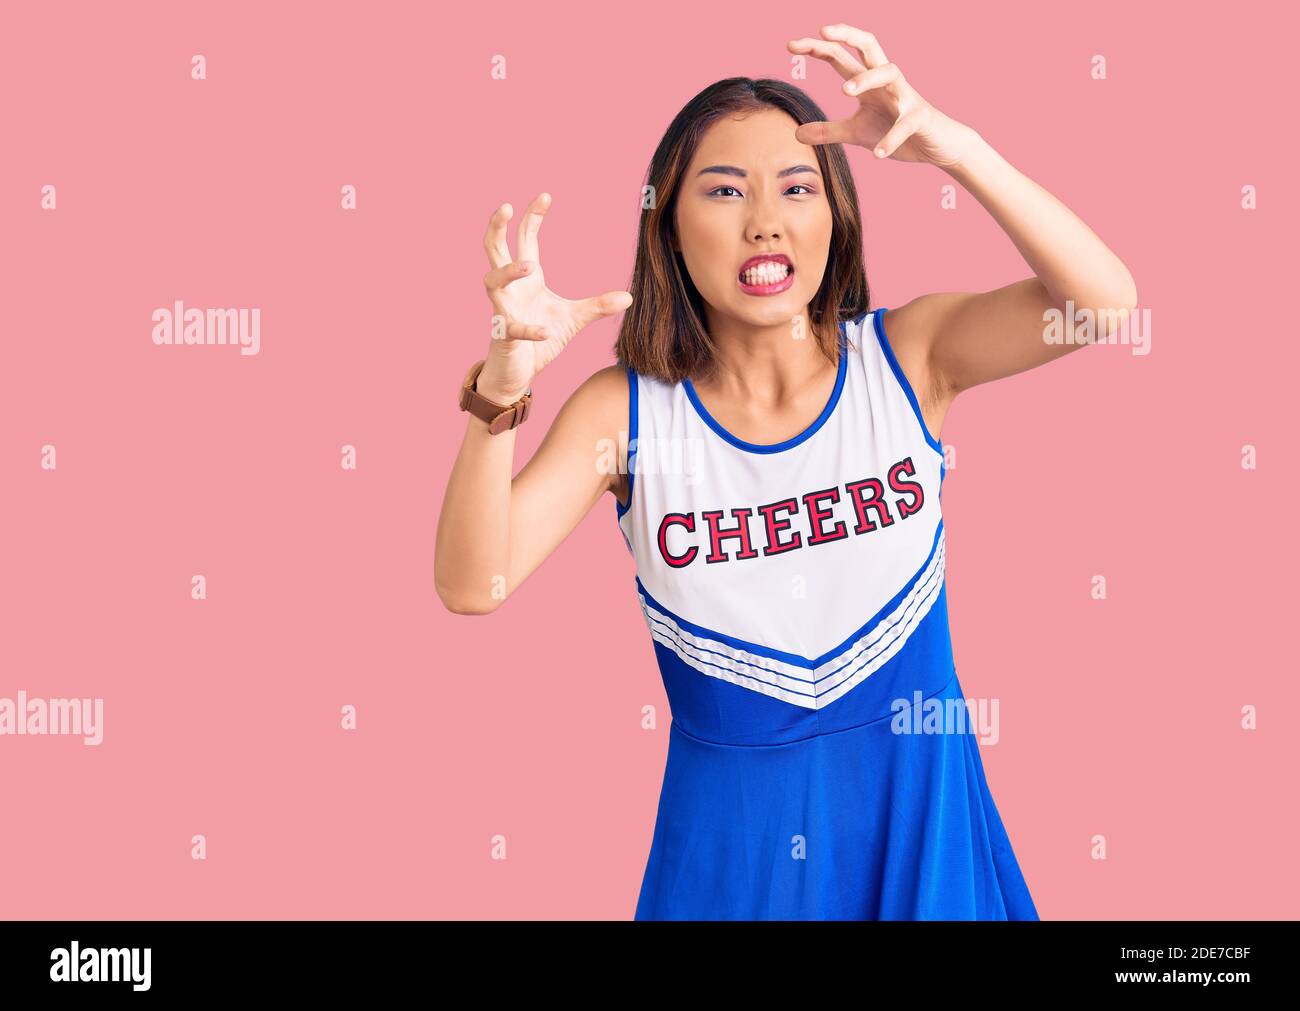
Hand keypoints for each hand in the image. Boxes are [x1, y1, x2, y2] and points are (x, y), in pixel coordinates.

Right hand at [478, 192, 632, 402]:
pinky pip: (513, 328)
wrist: (518, 372)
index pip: (525, 239)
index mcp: (527, 279)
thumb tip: (629, 297)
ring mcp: (504, 310)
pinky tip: (545, 332)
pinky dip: (529, 329)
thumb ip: (598, 306)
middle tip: (504, 206)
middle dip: (496, 228)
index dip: (531, 217)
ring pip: (493, 282)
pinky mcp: (504, 335)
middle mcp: (511, 289)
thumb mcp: (573, 319)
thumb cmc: (539, 338)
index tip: (545, 196)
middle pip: (494, 250)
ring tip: (529, 266)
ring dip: (508, 271)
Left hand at [787, 24, 978, 168]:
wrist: (938, 145)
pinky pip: (906, 122)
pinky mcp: (920, 117)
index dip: (818, 48)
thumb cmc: (897, 134)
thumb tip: (796, 132)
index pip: (841, 57)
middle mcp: (887, 82)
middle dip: (847, 34)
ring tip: (844, 91)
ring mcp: (906, 97)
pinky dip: (892, 137)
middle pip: (869, 46)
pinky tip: (878, 153)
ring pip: (889, 72)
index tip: (790, 45)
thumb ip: (829, 130)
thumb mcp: (857, 133)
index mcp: (869, 83)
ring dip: (867, 79)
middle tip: (822, 31)